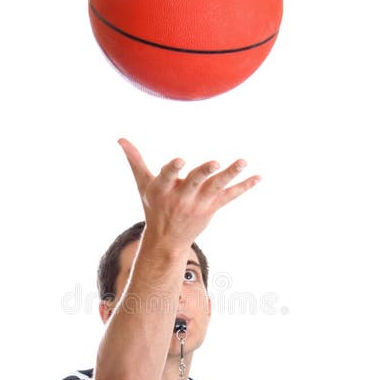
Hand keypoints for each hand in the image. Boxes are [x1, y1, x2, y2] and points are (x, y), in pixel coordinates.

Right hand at [118, 138, 260, 245]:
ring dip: (231, 174)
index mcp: (163, 190)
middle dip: (204, 173)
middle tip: (215, 162)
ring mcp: (199, 203)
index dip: (173, 169)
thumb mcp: (143, 184)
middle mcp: (182, 197)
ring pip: (216, 187)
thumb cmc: (153, 206)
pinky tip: (259, 176)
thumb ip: (135, 160)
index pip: (167, 177)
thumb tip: (120, 139)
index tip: (180, 160)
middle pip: (195, 182)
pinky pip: (230, 196)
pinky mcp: (213, 207)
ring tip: (243, 161)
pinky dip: (245, 186)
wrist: (167, 240)